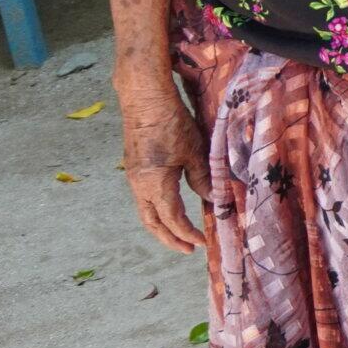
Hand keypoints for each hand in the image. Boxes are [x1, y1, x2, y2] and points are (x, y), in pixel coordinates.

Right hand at [119, 75, 208, 253]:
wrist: (144, 98)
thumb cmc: (170, 122)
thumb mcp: (193, 151)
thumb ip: (202, 179)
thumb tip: (214, 200)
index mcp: (154, 184)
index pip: (172, 219)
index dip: (187, 233)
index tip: (202, 242)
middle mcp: (139, 185)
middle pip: (152, 222)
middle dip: (169, 238)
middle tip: (186, 249)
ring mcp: (133, 176)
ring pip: (145, 211)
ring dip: (161, 226)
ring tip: (178, 234)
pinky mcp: (134, 166)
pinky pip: (143, 198)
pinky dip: (156, 210)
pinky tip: (168, 208)